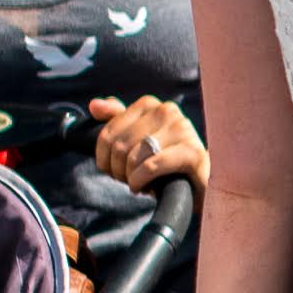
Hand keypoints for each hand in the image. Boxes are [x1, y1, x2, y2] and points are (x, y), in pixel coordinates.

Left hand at [86, 92, 205, 190]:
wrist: (198, 180)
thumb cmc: (164, 158)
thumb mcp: (138, 136)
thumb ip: (117, 118)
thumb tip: (94, 105)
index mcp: (149, 104)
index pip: (108, 132)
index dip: (104, 157)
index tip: (113, 169)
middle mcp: (167, 110)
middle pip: (120, 146)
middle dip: (118, 170)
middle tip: (127, 179)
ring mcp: (182, 129)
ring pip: (134, 156)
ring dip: (130, 177)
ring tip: (138, 183)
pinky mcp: (192, 152)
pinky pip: (152, 166)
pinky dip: (141, 181)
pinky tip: (144, 187)